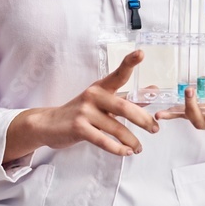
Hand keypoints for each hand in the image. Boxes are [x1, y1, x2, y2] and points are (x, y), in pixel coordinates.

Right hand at [7, 50, 158, 159]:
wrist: (49, 124)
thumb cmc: (82, 111)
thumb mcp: (102, 100)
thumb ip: (127, 97)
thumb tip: (153, 91)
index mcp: (101, 87)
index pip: (118, 74)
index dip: (130, 63)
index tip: (141, 53)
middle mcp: (93, 95)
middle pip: (124, 107)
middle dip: (143, 120)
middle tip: (155, 129)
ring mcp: (85, 112)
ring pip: (116, 128)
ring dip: (131, 140)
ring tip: (139, 148)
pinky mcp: (78, 128)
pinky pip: (103, 140)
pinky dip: (117, 149)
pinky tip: (126, 152)